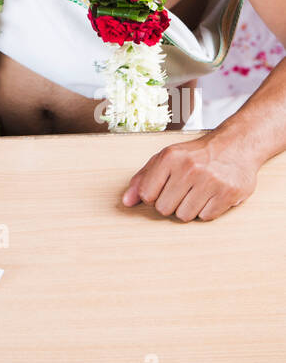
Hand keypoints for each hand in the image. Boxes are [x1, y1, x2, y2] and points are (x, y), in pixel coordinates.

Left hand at [121, 134, 257, 221]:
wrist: (236, 145)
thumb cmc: (196, 154)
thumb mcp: (166, 158)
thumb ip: (143, 179)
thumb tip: (126, 203)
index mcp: (170, 157)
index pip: (147, 195)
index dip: (153, 196)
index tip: (163, 188)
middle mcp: (190, 168)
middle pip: (164, 209)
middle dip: (171, 203)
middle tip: (183, 190)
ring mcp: (210, 181)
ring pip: (184, 216)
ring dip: (189, 208)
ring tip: (197, 192)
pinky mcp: (228, 193)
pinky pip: (205, 217)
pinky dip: (206, 210)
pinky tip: (211, 195)